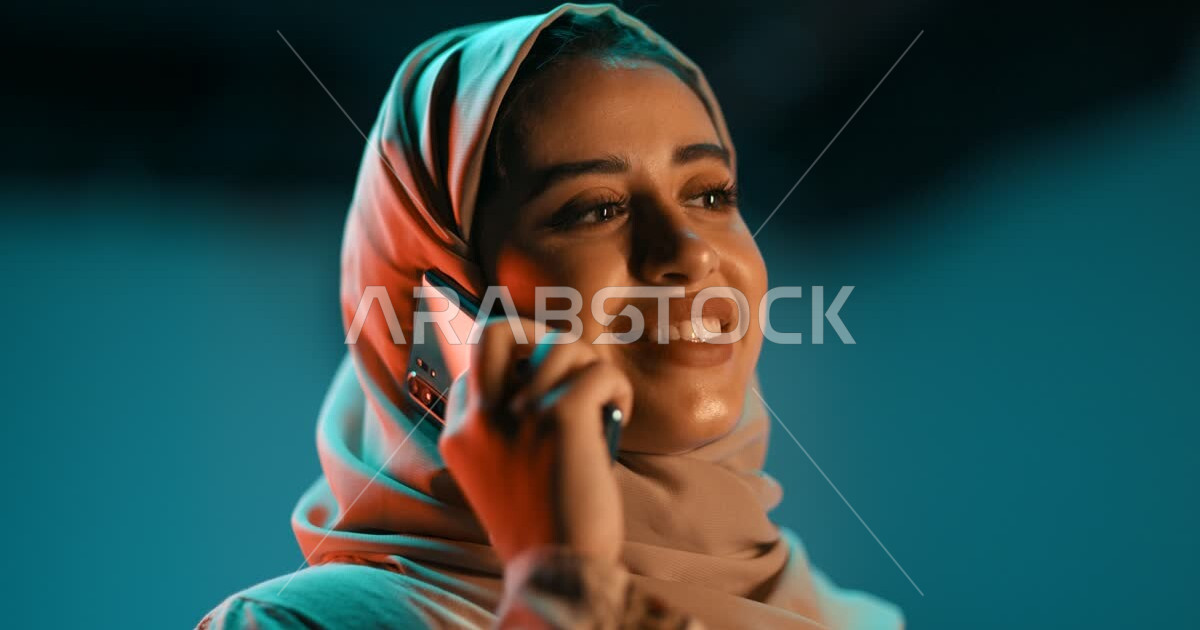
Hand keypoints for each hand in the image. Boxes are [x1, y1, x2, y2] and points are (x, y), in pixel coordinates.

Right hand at [438, 317, 632, 566]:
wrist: (557, 572)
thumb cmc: (539, 527)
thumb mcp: (497, 474)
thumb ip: (504, 429)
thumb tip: (541, 380)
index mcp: (458, 433)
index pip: (475, 363)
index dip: (517, 364)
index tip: (545, 390)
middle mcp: (480, 417)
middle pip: (498, 329)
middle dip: (541, 337)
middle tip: (568, 369)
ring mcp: (518, 413)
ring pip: (560, 344)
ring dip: (590, 365)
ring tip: (601, 397)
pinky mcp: (560, 417)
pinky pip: (598, 372)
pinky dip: (617, 388)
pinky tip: (619, 413)